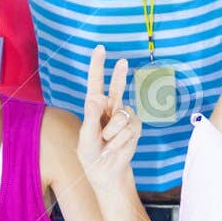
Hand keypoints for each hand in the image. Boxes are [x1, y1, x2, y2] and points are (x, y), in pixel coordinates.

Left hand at [75, 45, 140, 184]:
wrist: (107, 171)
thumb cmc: (92, 154)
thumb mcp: (86, 138)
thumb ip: (91, 119)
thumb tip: (96, 98)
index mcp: (94, 107)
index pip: (96, 83)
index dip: (98, 65)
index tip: (100, 48)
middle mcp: (110, 108)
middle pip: (117, 87)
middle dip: (120, 75)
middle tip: (123, 61)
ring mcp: (124, 116)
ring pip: (122, 116)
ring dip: (113, 134)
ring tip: (107, 144)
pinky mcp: (135, 126)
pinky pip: (130, 128)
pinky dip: (121, 140)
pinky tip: (117, 146)